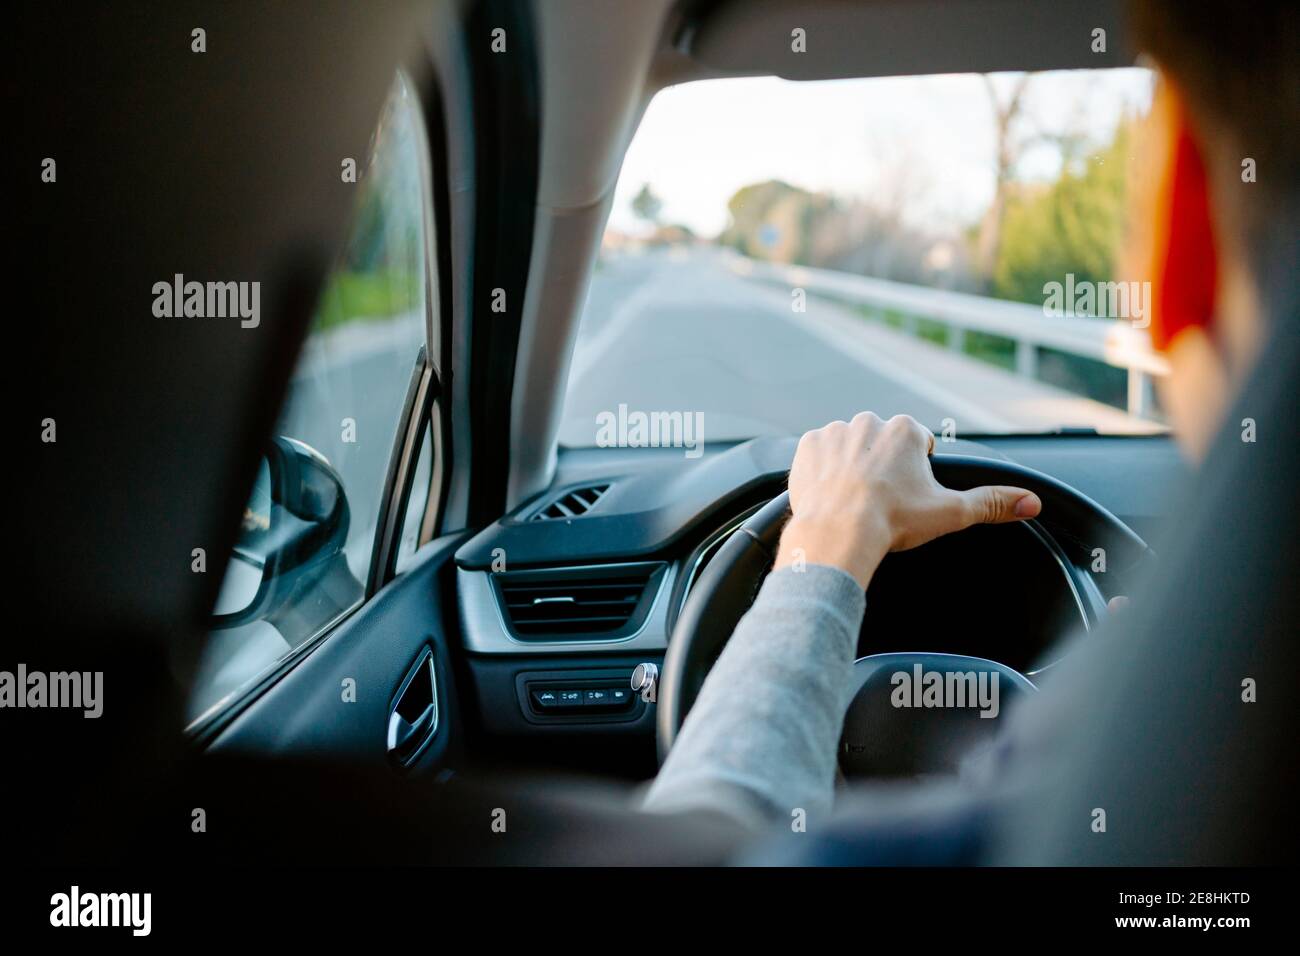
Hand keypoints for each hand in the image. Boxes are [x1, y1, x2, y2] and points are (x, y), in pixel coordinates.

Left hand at [773, 412, 1041, 587]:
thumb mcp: (950, 512)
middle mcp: (868, 421)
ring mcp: (834, 432)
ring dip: (852, 467)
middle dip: (883, 467)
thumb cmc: (892, 521)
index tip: (907, 495)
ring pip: (849, 448)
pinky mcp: (806, 447)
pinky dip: (823, 472)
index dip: (915, 473)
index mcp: (905, 429)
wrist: (838, 534)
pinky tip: (831, 495)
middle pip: (881, 444)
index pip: (917, 444)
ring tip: (855, 500)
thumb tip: (1031, 502)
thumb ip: (992, 503)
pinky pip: (818, 455)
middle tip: (881, 501)